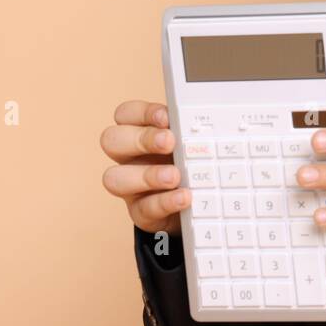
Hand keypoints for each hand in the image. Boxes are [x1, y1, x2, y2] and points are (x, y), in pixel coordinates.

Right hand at [99, 100, 189, 236]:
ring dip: (147, 175)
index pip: (126, 114)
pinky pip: (143, 208)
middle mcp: (129, 157)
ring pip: (115, 178)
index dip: (142, 113)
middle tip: (169, 142)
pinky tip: (184, 197)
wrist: (201, 203)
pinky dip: (165, 202)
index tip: (167, 117)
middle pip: (111, 140)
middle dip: (141, 139)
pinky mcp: (141, 212)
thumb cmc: (193, 161)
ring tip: (175, 176)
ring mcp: (131, 186)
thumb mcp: (195, 141)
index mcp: (140, 132)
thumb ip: (195, 130)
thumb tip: (214, 118)